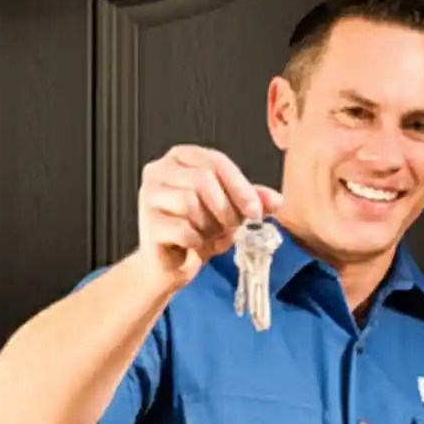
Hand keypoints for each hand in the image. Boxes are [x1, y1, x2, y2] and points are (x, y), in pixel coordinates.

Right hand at [135, 144, 283, 285]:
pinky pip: (181, 229)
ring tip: (209, 235)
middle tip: (231, 226)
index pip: (215, 161)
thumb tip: (276, 201)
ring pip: (190, 202)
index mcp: (181, 157)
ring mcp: (149, 195)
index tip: (255, 210)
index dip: (239, 186)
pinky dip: (196, 242)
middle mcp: (159, 170)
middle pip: (202, 179)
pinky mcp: (147, 223)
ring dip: (209, 225)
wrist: (171, 265)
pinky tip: (194, 245)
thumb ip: (252, 200)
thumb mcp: (230, 211)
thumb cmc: (197, 231)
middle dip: (225, 208)